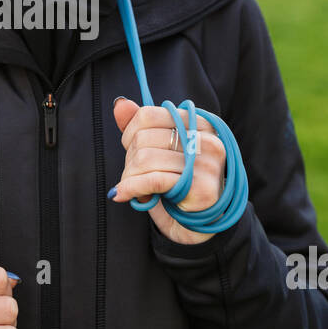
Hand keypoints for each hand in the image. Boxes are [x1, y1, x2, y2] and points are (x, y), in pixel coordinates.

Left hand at [111, 98, 223, 245]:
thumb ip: (140, 128)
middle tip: (134, 176)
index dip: (130, 134)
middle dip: (130, 160)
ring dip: (130, 177)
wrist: (202, 225)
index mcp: (199, 123)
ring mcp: (207, 163)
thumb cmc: (180, 185)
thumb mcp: (160, 153)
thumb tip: (120, 103)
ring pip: (146, 159)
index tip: (132, 151)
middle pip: (144, 138)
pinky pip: (154, 180)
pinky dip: (132, 187)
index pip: (149, 115)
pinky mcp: (202, 187)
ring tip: (133, 188)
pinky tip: (122, 194)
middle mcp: (207, 139)